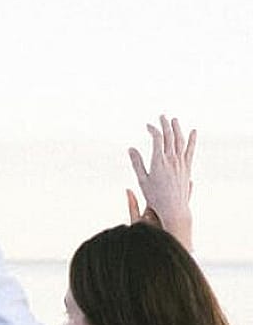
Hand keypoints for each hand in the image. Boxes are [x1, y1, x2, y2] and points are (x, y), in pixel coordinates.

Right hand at [125, 115, 194, 244]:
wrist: (174, 208)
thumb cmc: (155, 197)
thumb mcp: (142, 180)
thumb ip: (137, 163)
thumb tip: (131, 148)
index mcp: (159, 161)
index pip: (157, 138)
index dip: (153, 129)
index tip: (148, 126)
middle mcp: (172, 159)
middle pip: (170, 136)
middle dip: (165, 124)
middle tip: (161, 116)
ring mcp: (181, 162)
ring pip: (180, 140)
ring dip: (177, 128)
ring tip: (174, 120)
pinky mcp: (187, 167)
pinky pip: (190, 149)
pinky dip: (192, 139)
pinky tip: (193, 132)